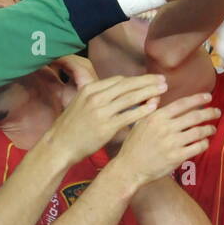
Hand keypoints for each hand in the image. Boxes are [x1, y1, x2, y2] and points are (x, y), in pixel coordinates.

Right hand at [47, 73, 168, 164]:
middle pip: (127, 85)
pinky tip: (154, 107)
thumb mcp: (81, 103)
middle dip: (147, 81)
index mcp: (90, 89)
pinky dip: (142, 110)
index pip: (119, 80)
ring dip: (149, 92)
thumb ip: (98, 95)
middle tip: (163, 80)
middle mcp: (96, 97)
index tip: (150, 79)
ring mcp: (101, 111)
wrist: (60, 145)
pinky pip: (129, 115)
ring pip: (130, 98)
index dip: (137, 79)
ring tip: (163, 90)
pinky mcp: (106, 126)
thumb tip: (118, 90)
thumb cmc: (72, 126)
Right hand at [111, 91, 219, 187]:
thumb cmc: (134, 145)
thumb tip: (156, 94)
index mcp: (157, 117)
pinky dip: (204, 143)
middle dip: (209, 112)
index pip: (182, 104)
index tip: (208, 97)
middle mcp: (165, 128)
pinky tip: (205, 142)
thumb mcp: (138, 122)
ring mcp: (171, 143)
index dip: (197, 99)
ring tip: (212, 128)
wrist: (130, 168)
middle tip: (217, 111)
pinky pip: (197, 147)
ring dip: (209, 129)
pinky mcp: (176, 157)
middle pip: (194, 116)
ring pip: (198, 132)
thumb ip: (149, 108)